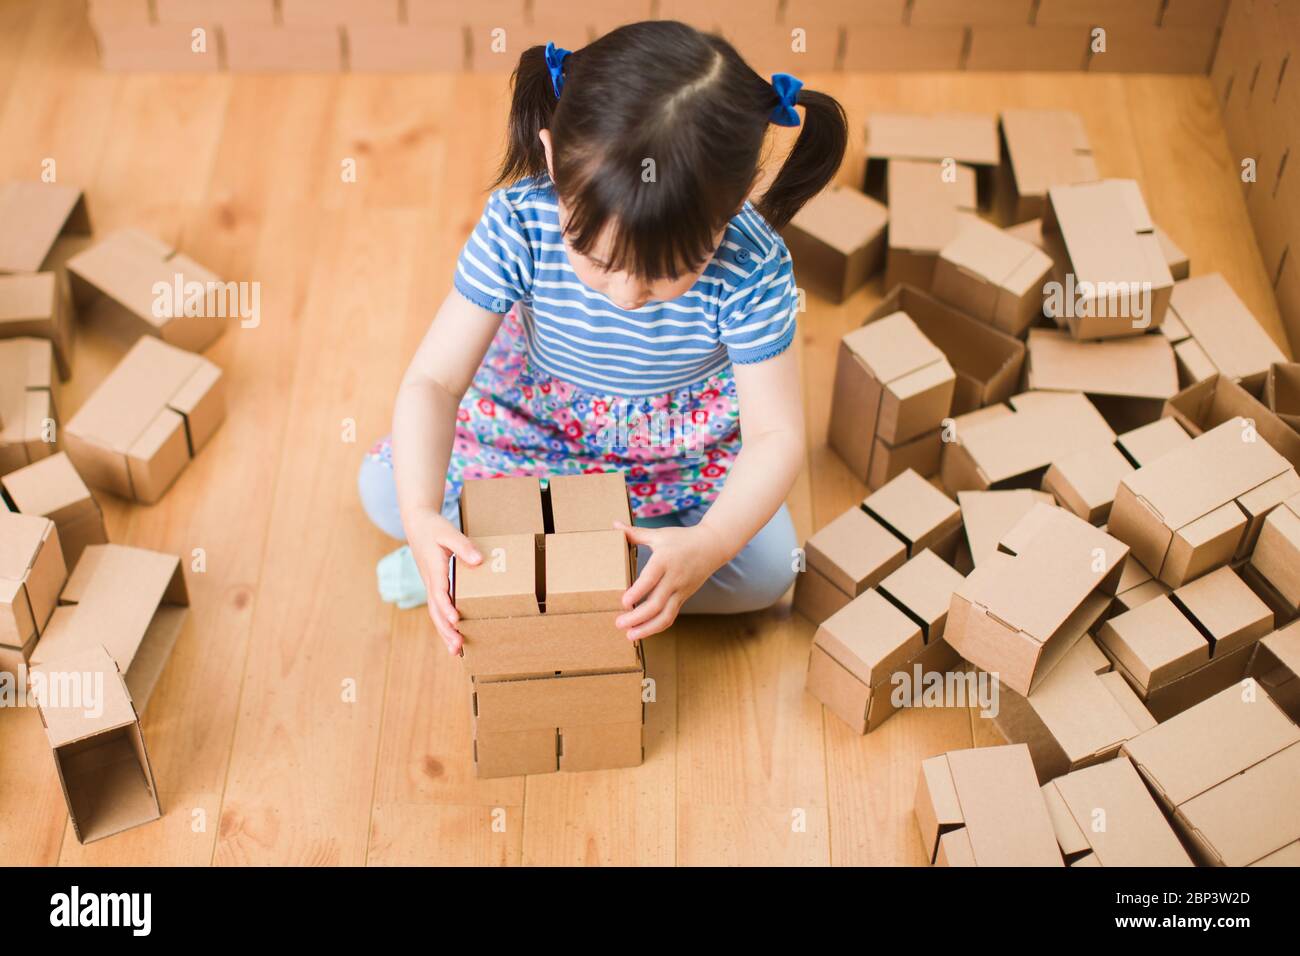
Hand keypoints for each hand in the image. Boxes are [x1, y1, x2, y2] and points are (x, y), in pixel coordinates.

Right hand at [406, 508, 481, 653]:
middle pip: (436, 610)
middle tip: (457, 647)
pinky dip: (445, 624)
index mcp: (434, 568)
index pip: (439, 592)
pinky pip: (439, 609)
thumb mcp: (448, 532)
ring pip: (436, 613)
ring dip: (445, 632)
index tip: (456, 619)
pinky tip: (455, 637)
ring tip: (457, 651)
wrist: (417, 525)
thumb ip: (463, 546)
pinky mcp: (435, 587)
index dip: (447, 607)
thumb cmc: (434, 528)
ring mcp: (431, 586)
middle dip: (446, 630)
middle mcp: (430, 581)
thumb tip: (478, 560)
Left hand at [614, 521, 730, 640]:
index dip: (637, 593)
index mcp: (665, 560)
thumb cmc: (683, 539)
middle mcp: (673, 578)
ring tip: (630, 636)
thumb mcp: (659, 534)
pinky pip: (671, 616)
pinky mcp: (683, 598)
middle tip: (619, 624)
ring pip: (665, 615)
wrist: (713, 546)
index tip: (623, 602)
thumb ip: (636, 533)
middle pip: (656, 603)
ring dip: (647, 628)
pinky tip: (643, 631)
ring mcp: (680, 590)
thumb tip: (614, 526)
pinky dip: (657, 626)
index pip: (650, 580)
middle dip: (637, 617)